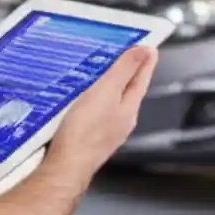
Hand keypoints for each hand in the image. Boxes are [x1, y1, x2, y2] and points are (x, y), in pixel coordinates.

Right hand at [48, 45, 158, 178]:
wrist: (66, 165)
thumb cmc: (84, 132)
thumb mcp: (106, 92)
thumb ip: (124, 71)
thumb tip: (144, 52)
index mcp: (129, 109)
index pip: (141, 79)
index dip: (144, 61)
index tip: (149, 48)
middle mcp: (121, 121)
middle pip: (129, 90)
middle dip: (129, 73)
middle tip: (130, 56)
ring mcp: (106, 130)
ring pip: (114, 102)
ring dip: (112, 86)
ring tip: (107, 72)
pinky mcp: (90, 136)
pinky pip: (99, 112)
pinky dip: (97, 99)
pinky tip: (86, 98)